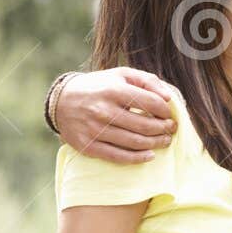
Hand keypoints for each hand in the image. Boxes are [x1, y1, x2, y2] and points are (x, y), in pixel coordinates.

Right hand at [55, 68, 176, 163]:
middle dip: (164, 129)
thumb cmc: (99, 86)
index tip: (170, 114)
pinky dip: (138, 158)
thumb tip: (168, 97)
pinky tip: (150, 155)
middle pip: (145, 125)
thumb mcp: (121, 75)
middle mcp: (103, 110)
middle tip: (171, 129)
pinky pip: (119, 156)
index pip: (151, 103)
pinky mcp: (88, 145)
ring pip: (135, 142)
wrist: (60, 101)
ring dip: (156, 143)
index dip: (165, 111)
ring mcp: (95, 130)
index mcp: (113, 90)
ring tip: (164, 140)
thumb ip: (147, 81)